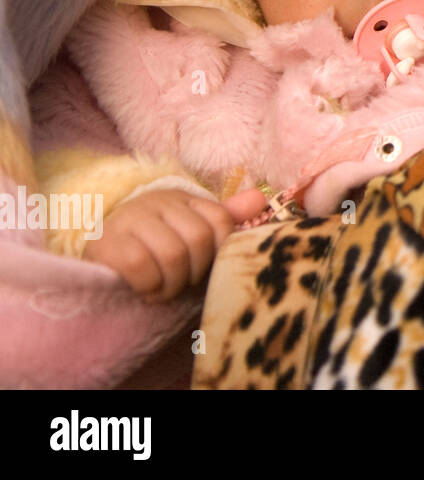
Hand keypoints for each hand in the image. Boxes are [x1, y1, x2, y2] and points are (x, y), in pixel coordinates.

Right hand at [83, 188, 268, 301]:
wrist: (97, 242)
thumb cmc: (153, 240)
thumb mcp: (188, 225)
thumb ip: (223, 216)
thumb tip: (259, 202)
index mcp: (184, 198)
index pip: (220, 219)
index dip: (219, 250)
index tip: (205, 267)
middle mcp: (159, 202)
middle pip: (199, 239)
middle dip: (196, 271)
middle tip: (182, 283)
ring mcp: (132, 219)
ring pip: (173, 254)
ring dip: (173, 284)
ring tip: (164, 290)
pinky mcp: (107, 242)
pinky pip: (141, 266)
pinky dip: (150, 286)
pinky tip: (147, 290)